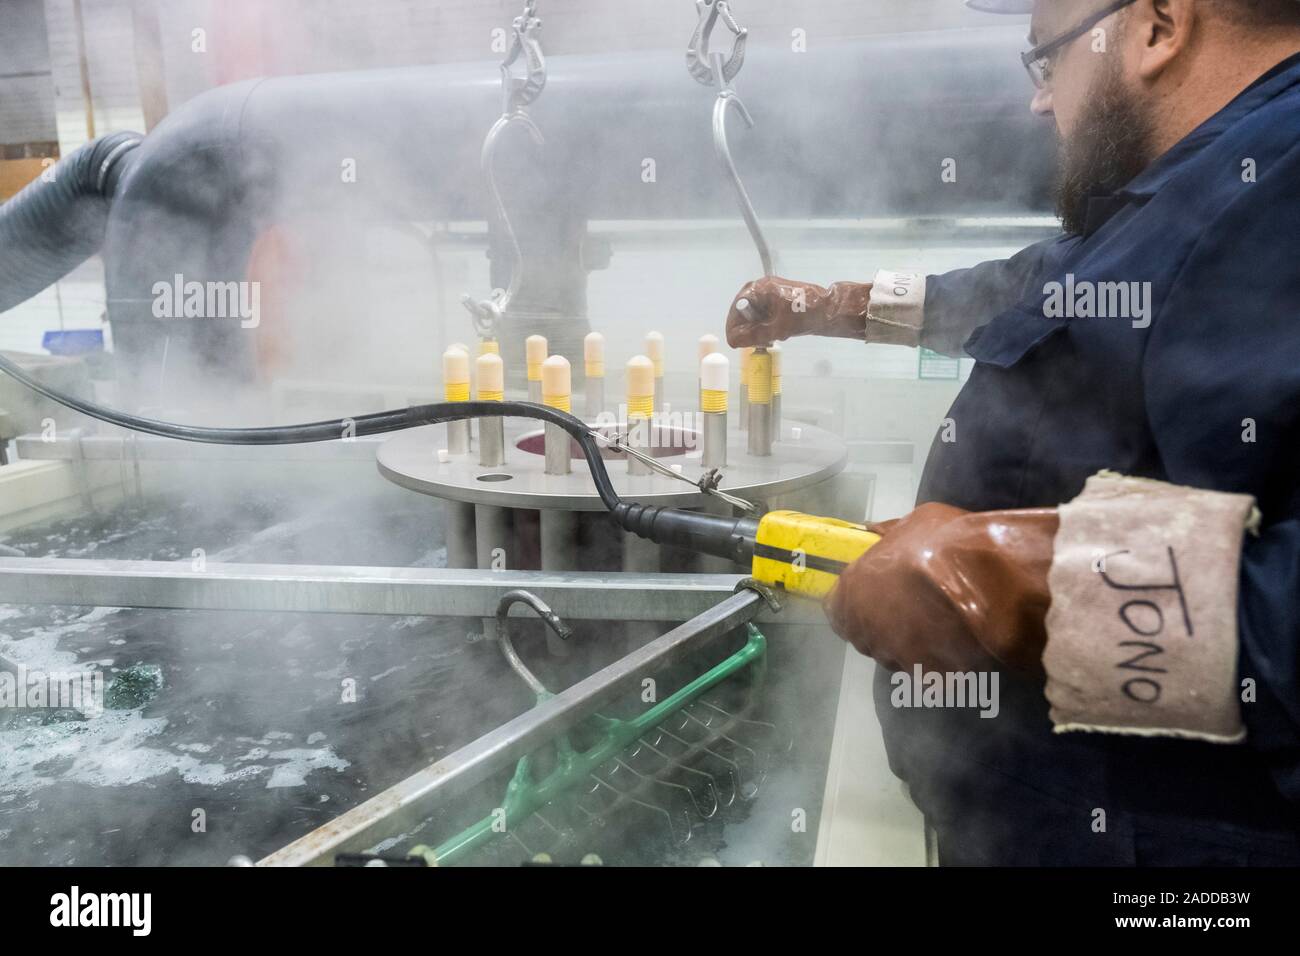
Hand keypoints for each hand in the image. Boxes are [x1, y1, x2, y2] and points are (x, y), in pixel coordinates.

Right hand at [725, 276, 870, 347]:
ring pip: (756, 311)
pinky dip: (766, 324)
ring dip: (756, 327)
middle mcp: (764, 286)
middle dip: (745, 326)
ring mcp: (773, 291)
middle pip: (745, 308)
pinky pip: (766, 311)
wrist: (832, 310)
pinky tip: (772, 335)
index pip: (738, 306)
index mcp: (761, 288)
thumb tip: (733, 341)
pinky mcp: (781, 298)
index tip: (734, 342)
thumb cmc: (805, 315)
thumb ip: (753, 335)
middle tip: (748, 342)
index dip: (734, 325)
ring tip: (762, 340)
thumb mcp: (777, 329)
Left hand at [826, 503, 1059, 672]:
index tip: (873, 595)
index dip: (853, 604)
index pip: (836, 611)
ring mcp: (898, 659)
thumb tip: (871, 532)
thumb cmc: (948, 545)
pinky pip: (931, 674)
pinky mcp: (930, 680)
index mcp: (852, 594)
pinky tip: (963, 644)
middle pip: (867, 636)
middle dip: (886, 623)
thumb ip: (888, 534)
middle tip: (917, 605)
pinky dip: (943, 663)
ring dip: (914, 644)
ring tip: (946, 623)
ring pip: (899, 656)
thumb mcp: (915, 522)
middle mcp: (868, 633)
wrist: (995, 584)